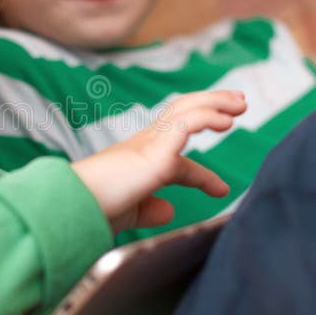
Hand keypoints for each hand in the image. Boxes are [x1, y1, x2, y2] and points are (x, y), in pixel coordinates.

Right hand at [71, 90, 246, 232]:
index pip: (175, 155)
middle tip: (237, 105)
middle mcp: (144, 144)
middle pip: (181, 112)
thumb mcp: (130, 212)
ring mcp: (149, 143)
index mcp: (138, 160)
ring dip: (216, 103)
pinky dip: (208, 116)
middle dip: (211, 105)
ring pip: (185, 109)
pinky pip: (186, 122)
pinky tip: (226, 122)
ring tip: (240, 105)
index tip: (222, 189)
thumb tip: (169, 210)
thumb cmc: (96, 209)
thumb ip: (149, 209)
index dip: (202, 174)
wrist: (75, 206)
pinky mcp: (155, 148)